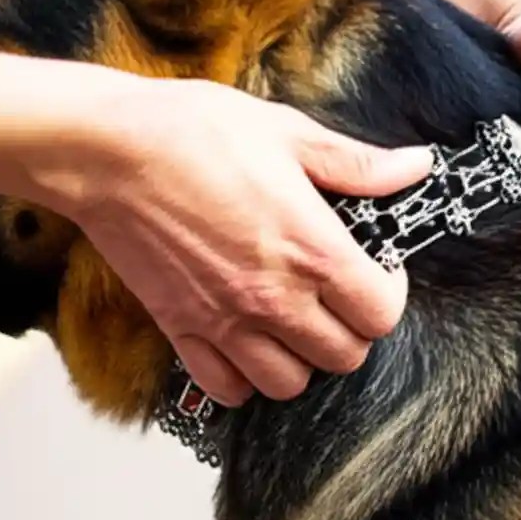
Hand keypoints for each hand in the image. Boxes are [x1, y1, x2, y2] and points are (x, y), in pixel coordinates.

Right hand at [79, 78, 431, 405]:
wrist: (104, 148)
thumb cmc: (193, 132)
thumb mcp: (290, 133)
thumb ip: (358, 164)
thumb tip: (415, 167)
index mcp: (311, 250)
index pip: (381, 314)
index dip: (389, 293)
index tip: (376, 268)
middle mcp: (273, 297)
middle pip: (344, 356)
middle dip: (353, 328)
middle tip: (339, 294)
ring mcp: (225, 321)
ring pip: (290, 382)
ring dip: (302, 358)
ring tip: (296, 319)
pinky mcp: (181, 329)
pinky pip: (227, 387)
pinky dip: (243, 377)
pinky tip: (247, 339)